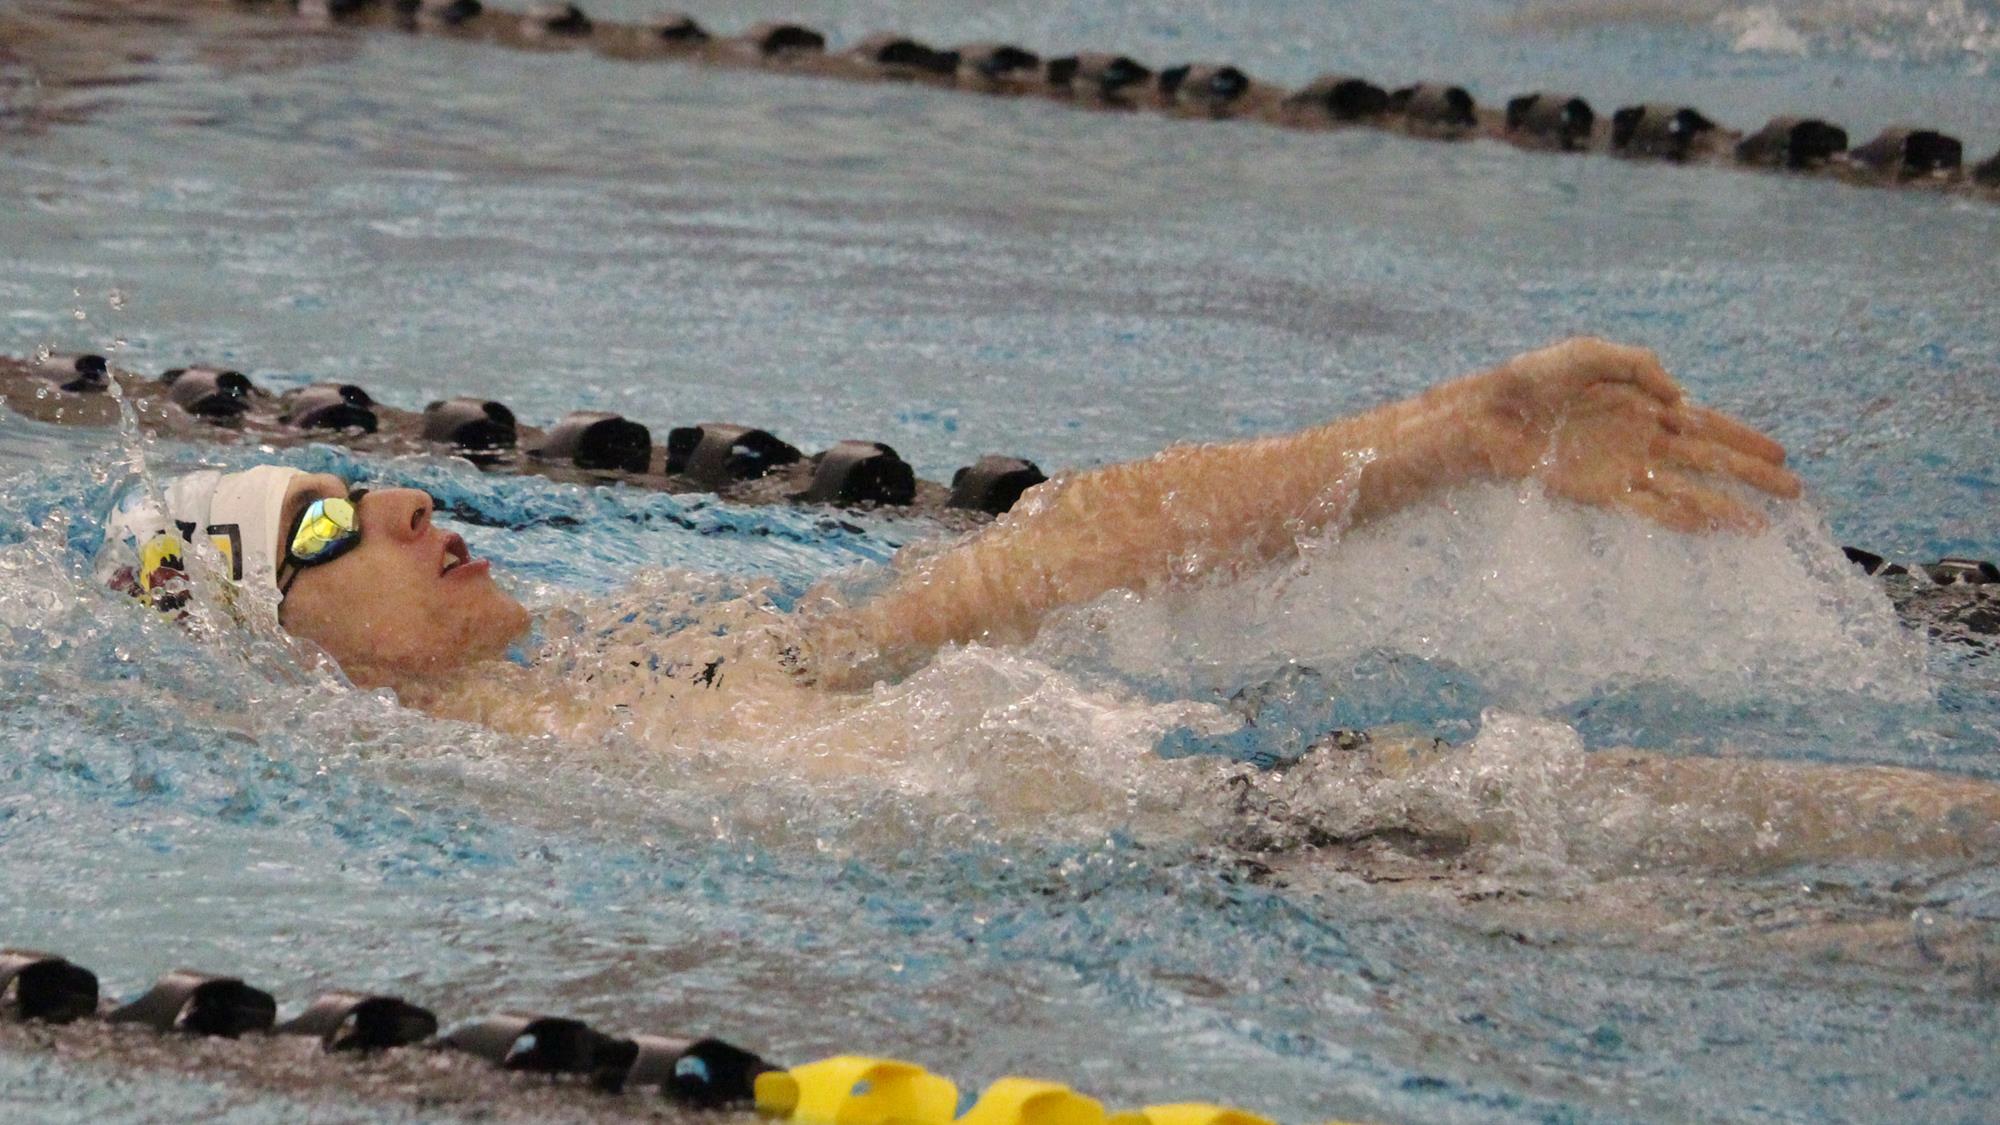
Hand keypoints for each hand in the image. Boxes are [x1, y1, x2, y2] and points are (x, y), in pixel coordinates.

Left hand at [1451, 337, 1800, 531]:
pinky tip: (1711, 527)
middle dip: (1753, 476)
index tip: (1781, 453)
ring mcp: (1622, 469)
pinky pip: (1648, 508)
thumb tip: (1683, 398)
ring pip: (1688, 490)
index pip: (1707, 424)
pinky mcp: (1597, 492)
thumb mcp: (1591, 353)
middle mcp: (1641, 441)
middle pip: (1710, 461)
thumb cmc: (1532, 380)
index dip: (1745, 438)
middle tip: (1795, 492)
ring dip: (1726, 507)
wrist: (1486, 414)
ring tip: (1763, 524)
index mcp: (1644, 406)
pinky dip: (1680, 517)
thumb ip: (1640, 366)